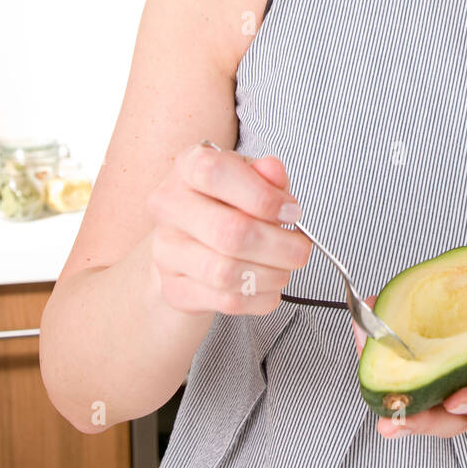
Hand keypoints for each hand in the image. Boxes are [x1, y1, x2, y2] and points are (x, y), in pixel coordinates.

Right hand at [146, 143, 310, 315]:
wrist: (190, 241)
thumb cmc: (226, 202)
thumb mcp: (250, 177)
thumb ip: (266, 174)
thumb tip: (274, 171)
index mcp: (188, 166)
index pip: (216, 174)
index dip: (262, 196)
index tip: (291, 211)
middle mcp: (169, 206)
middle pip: (228, 232)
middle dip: (279, 246)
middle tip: (301, 249)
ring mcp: (165, 250)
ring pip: (226, 273)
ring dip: (271, 275)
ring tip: (285, 268)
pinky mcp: (174, 288)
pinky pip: (225, 301)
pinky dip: (260, 298)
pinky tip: (269, 287)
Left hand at [352, 263, 466, 439]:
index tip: (459, 399)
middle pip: (445, 425)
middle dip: (418, 421)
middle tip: (394, 418)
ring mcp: (444, 395)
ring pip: (416, 403)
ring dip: (388, 385)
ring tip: (369, 360)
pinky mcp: (423, 379)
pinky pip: (399, 376)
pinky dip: (380, 353)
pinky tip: (364, 326)